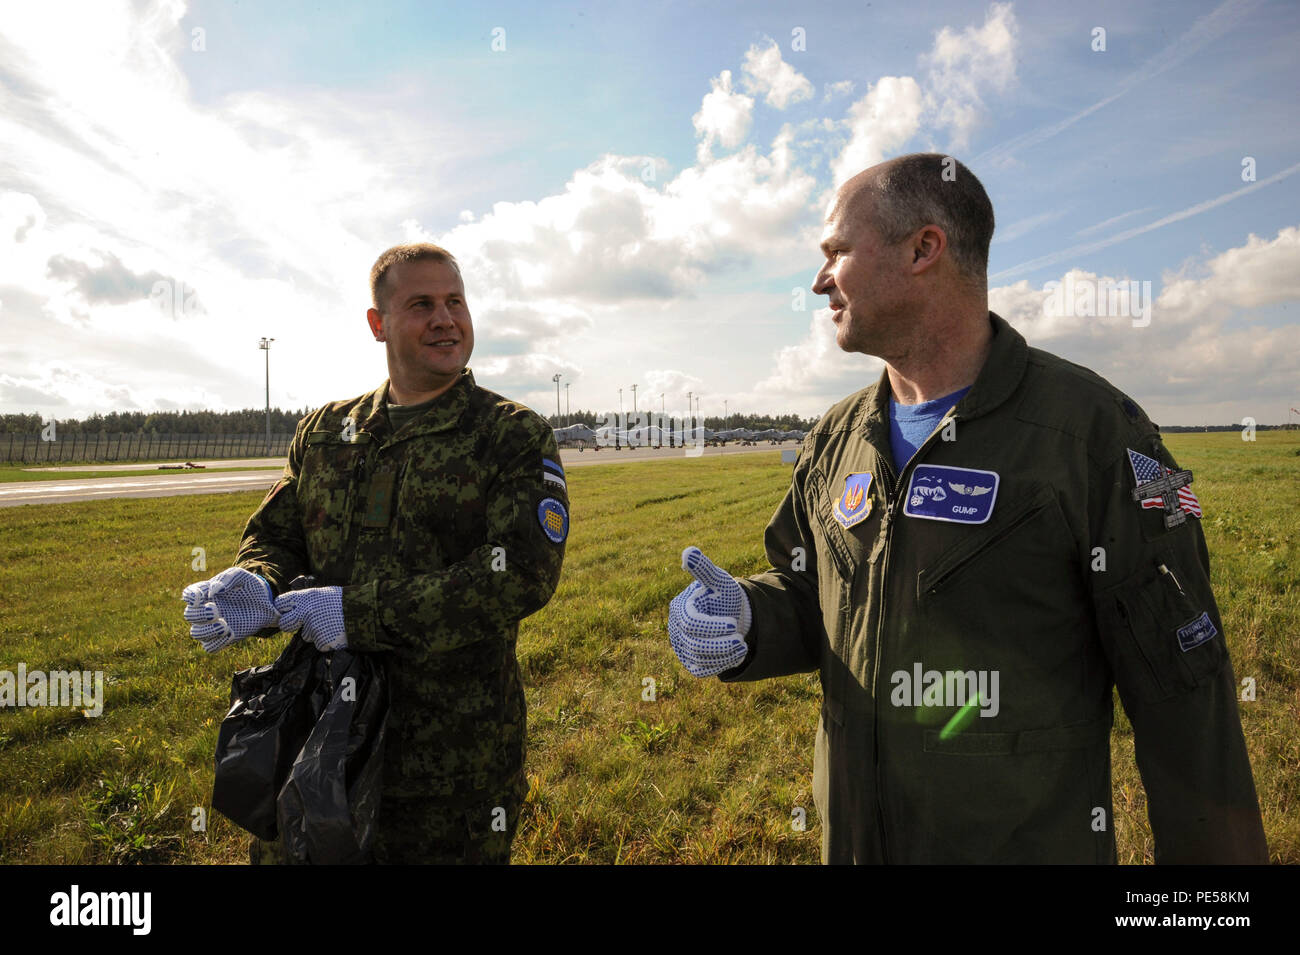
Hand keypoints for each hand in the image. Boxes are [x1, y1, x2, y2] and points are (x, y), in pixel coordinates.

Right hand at [182, 567, 279, 652]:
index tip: (200, 596)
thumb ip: (227, 578)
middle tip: (215, 610)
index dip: (190, 596)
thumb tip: (213, 591)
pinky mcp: (221, 639)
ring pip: (196, 633)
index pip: (189, 594)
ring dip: (207, 630)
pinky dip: (217, 643)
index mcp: (205, 593)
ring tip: (225, 625)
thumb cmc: (249, 586)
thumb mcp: (241, 576)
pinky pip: (210, 647)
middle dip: (199, 614)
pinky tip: (231, 634)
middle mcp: (204, 610)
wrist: (265, 602)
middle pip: (189, 615)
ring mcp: (210, 626)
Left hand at [274, 586, 347, 651]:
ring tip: (331, 625)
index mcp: (307, 597)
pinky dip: (327, 641)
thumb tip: (295, 608)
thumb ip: (308, 601)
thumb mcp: (325, 594)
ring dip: (315, 633)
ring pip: (306, 635)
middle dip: (291, 625)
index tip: (287, 611)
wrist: (366, 611)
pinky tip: (336, 633)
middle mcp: (306, 612)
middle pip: (285, 624)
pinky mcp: (322, 641)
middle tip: (303, 624)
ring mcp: (313, 627)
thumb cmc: (345, 601)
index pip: (281, 602)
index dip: (282, 608)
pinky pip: (319, 644)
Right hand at [667, 546, 751, 676]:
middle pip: (694, 644)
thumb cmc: (722, 595)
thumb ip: (705, 569)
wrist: (729, 614)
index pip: (690, 623)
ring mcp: (682, 648)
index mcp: (680, 608)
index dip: (712, 627)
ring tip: (743, 647)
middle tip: (741, 642)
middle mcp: (676, 630)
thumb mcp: (718, 581)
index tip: (733, 625)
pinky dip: (720, 665)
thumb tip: (689, 552)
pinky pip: (702, 671)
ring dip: (724, 656)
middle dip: (720, 645)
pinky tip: (736, 656)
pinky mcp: (691, 662)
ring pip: (699, 659)